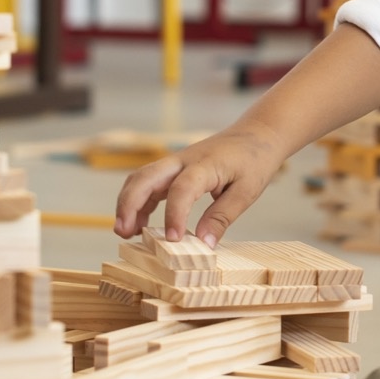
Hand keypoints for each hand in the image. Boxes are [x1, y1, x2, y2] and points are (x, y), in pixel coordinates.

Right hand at [114, 126, 280, 244]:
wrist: (257, 133)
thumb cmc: (254, 160)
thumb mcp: (247, 191)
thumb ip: (222, 217)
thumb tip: (204, 245)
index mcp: (206, 164)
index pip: (182, 188)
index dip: (174, 215)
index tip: (172, 240)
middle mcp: (184, 160)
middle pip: (146, 177)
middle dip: (129, 204)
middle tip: (123, 232)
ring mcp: (176, 162)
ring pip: (141, 178)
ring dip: (128, 203)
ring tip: (124, 232)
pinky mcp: (174, 169)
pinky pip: (148, 183)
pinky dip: (139, 202)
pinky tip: (139, 225)